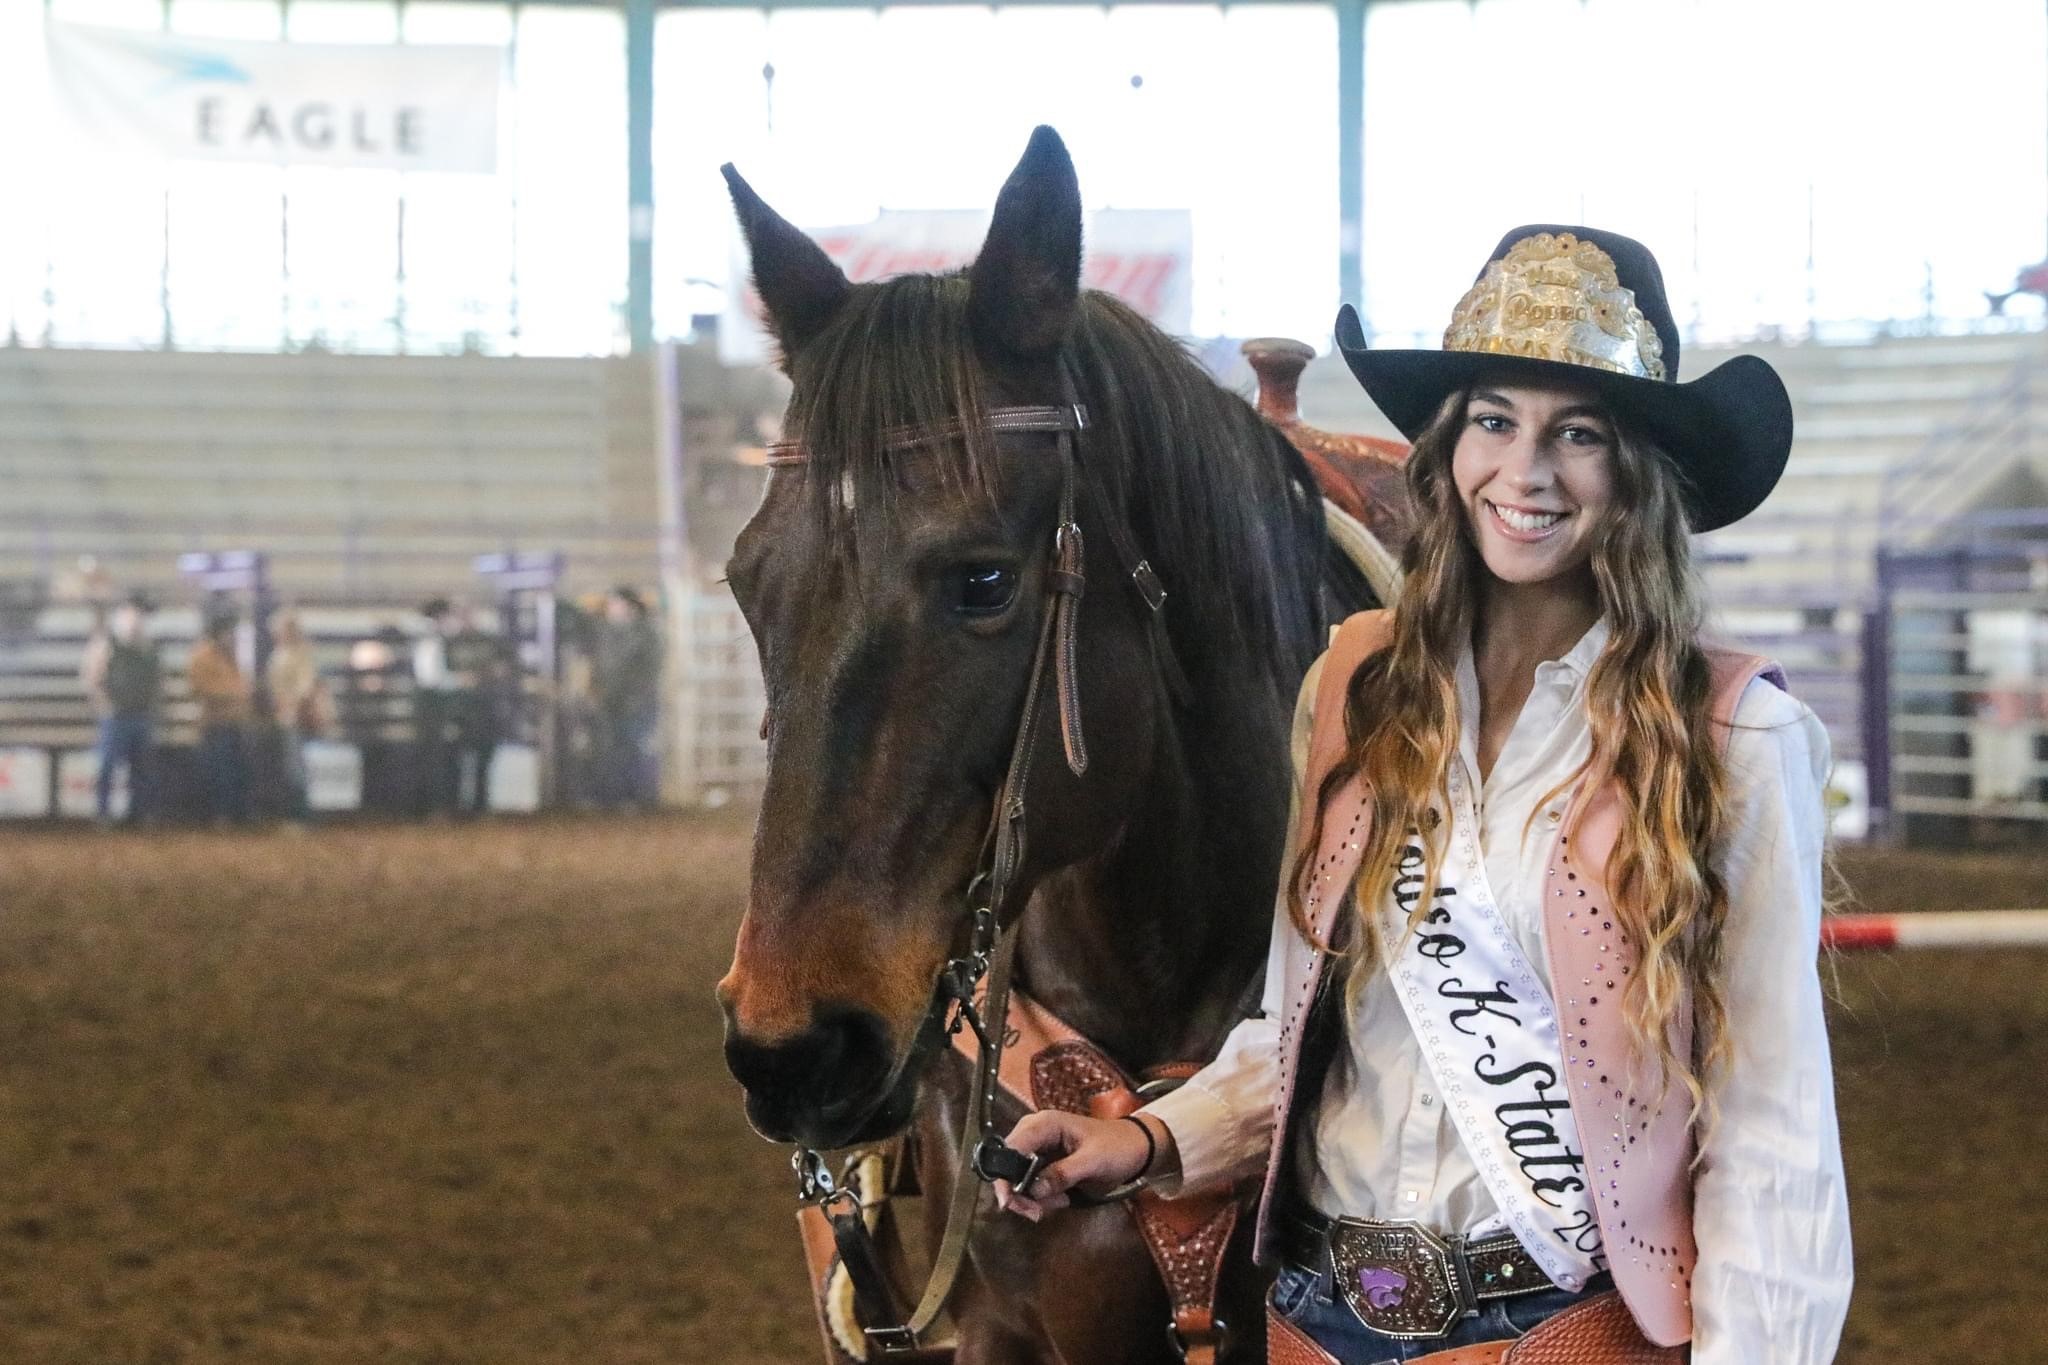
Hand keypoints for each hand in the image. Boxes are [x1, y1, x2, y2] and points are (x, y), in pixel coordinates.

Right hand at [992, 1111, 1163, 1221]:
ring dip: (1035, 1198)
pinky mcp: (1045, 1164)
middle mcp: (1035, 1133)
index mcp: (1044, 1124)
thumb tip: (1033, 1189)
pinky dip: (1043, 1198)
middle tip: (1037, 1213)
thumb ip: (1062, 1174)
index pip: (1011, 1149)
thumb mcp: (1092, 1161)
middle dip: (1021, 1193)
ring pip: (1019, 1179)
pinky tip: (1064, 1198)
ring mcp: (1039, 1149)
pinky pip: (1033, 1185)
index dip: (1004, 1177)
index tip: (1009, 1203)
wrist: (1137, 1149)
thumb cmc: (1117, 1147)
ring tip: (1062, 1201)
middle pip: (1008, 1166)